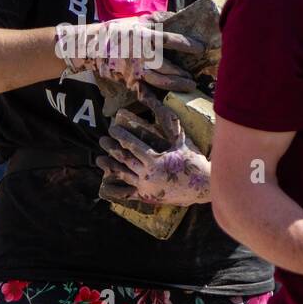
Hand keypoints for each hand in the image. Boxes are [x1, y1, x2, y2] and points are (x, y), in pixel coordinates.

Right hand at [57, 14, 199, 93]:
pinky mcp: (129, 81)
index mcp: (143, 36)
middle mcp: (140, 54)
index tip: (201, 48)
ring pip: (159, 81)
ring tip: (188, 86)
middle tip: (194, 78)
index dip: (187, 45)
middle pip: (166, 66)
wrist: (91, 46)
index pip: (170, 40)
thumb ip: (157, 19)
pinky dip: (156, 102)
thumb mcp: (136, 21)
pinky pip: (145, 93)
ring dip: (175, 85)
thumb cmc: (117, 31)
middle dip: (182, 74)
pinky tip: (168, 106)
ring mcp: (134, 70)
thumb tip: (178, 16)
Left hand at [96, 95, 210, 205]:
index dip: (120, 136)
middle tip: (102, 140)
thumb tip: (166, 106)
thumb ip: (171, 125)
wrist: (203, 187)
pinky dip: (116, 188)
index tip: (112, 128)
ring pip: (122, 175)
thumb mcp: (182, 142)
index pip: (132, 145)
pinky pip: (128, 193)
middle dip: (111, 148)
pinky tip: (107, 184)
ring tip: (99, 159)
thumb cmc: (193, 162)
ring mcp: (146, 187)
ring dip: (110, 166)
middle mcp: (147, 175)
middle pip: (124, 159)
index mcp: (155, 160)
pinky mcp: (147, 197)